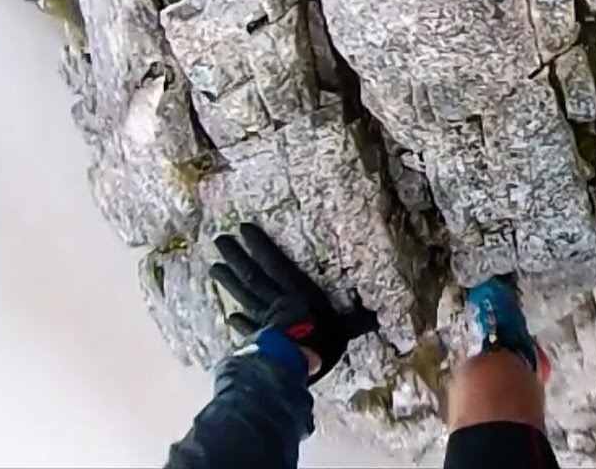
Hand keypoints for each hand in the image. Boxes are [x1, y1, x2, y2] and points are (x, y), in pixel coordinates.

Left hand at [209, 223, 377, 383]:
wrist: (293, 368)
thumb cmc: (320, 343)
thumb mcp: (346, 329)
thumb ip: (359, 321)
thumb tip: (381, 315)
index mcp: (296, 293)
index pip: (275, 263)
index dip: (259, 245)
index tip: (242, 228)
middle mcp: (277, 302)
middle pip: (253, 276)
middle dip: (236, 257)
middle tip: (219, 240)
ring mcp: (265, 321)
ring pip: (245, 296)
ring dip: (229, 281)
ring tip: (214, 267)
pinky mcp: (259, 339)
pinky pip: (248, 327)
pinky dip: (239, 322)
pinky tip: (230, 317)